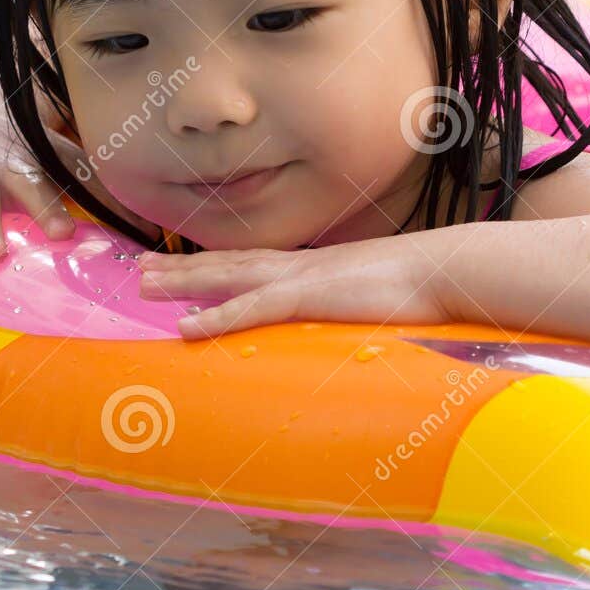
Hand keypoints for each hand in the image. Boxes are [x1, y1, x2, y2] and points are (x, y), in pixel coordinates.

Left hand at [136, 231, 458, 338]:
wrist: (450, 270)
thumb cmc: (424, 286)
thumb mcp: (378, 295)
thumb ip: (355, 305)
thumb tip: (352, 316)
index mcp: (315, 266)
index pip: (253, 262)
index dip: (215, 264)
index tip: (182, 266)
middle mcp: (300, 265)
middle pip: (228, 263)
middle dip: (182, 267)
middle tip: (139, 270)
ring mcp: (302, 278)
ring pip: (228, 277)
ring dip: (184, 282)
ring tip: (145, 286)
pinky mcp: (310, 296)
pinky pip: (253, 308)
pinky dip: (217, 316)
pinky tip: (187, 327)